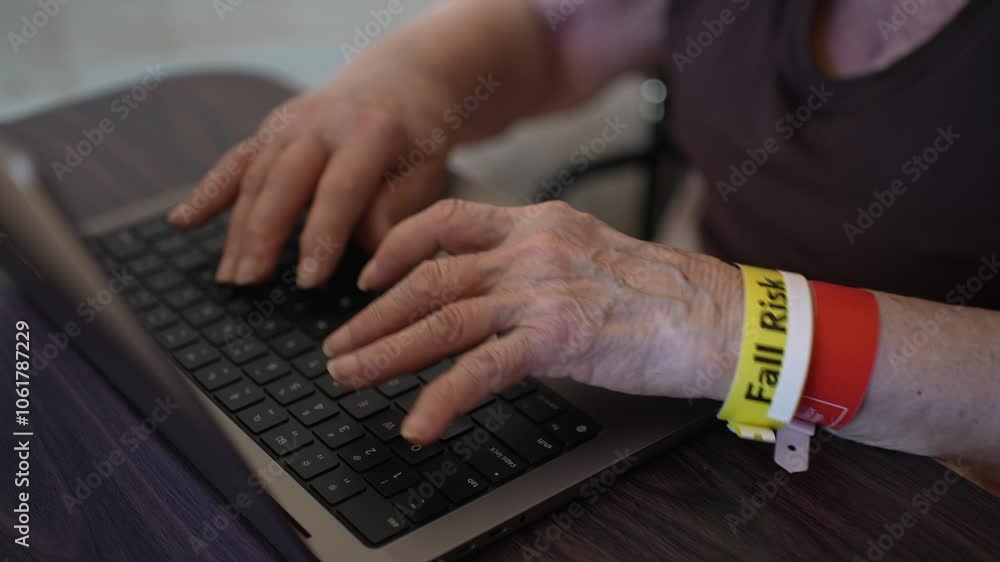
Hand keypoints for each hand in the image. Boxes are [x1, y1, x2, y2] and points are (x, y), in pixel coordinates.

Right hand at [167, 54, 452, 286]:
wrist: (401, 80)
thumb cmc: (420, 138)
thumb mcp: (428, 171)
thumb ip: (397, 210)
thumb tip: (365, 253)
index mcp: (369, 131)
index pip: (339, 190)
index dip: (321, 237)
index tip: (308, 281)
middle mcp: (321, 122)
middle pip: (284, 182)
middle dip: (263, 235)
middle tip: (249, 283)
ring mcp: (290, 122)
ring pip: (255, 177)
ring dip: (237, 228)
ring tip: (230, 277)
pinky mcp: (271, 129)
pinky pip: (235, 163)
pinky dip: (208, 193)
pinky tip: (182, 222)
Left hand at [322, 199, 742, 443]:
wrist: (718, 316)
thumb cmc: (661, 294)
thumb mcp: (587, 259)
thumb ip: (535, 267)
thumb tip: (488, 296)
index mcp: (538, 222)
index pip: (447, 220)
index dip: (396, 247)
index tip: (368, 276)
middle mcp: (532, 248)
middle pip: (429, 277)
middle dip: (373, 317)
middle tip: (337, 346)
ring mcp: (542, 289)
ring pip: (441, 318)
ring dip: (386, 352)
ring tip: (349, 376)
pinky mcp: (557, 336)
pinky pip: (480, 369)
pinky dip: (440, 398)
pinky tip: (417, 423)